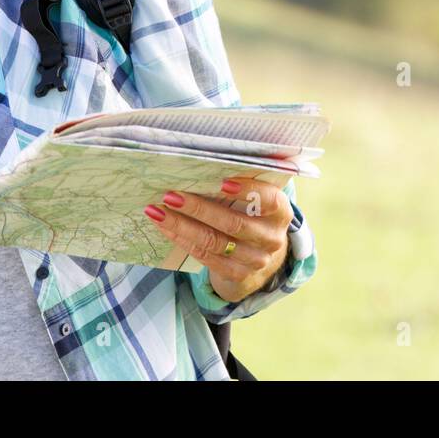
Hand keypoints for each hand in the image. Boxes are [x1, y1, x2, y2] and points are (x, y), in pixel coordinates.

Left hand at [144, 177, 292, 303]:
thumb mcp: (258, 201)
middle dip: (198, 208)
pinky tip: (166, 229)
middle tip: (170, 196)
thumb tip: (204, 162)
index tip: (222, 182)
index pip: (270, 200)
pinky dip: (183, 241)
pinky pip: (206, 256)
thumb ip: (244, 185)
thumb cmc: (253, 216)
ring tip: (158, 212)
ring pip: (214, 241)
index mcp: (280, 213)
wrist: (261, 258)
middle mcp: (272, 238)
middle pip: (233, 223)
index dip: (248, 191)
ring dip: (182, 226)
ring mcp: (256, 260)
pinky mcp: (238, 275)